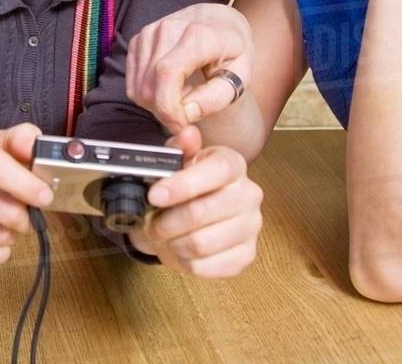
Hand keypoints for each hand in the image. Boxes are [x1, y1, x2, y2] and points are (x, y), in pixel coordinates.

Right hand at [126, 3, 253, 131]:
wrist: (221, 20)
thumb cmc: (234, 49)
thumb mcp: (241, 75)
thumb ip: (216, 98)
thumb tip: (185, 113)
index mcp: (198, 34)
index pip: (168, 73)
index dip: (168, 107)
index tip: (180, 125)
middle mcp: (168, 28)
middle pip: (150, 85)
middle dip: (165, 111)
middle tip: (189, 112)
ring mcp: (149, 33)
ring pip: (138, 87)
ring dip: (157, 102)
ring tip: (184, 93)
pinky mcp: (138, 40)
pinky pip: (133, 82)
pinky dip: (149, 92)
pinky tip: (170, 85)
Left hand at [129, 126, 262, 277]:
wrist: (198, 215)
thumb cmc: (187, 186)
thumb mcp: (179, 161)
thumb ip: (180, 147)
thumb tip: (186, 134)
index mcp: (233, 165)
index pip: (216, 172)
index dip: (182, 185)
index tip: (154, 195)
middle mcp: (249, 194)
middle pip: (202, 212)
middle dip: (166, 221)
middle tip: (150, 223)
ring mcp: (251, 226)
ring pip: (201, 244)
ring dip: (172, 243)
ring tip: (163, 236)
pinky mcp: (246, 255)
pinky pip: (206, 266)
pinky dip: (183, 262)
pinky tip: (179, 250)